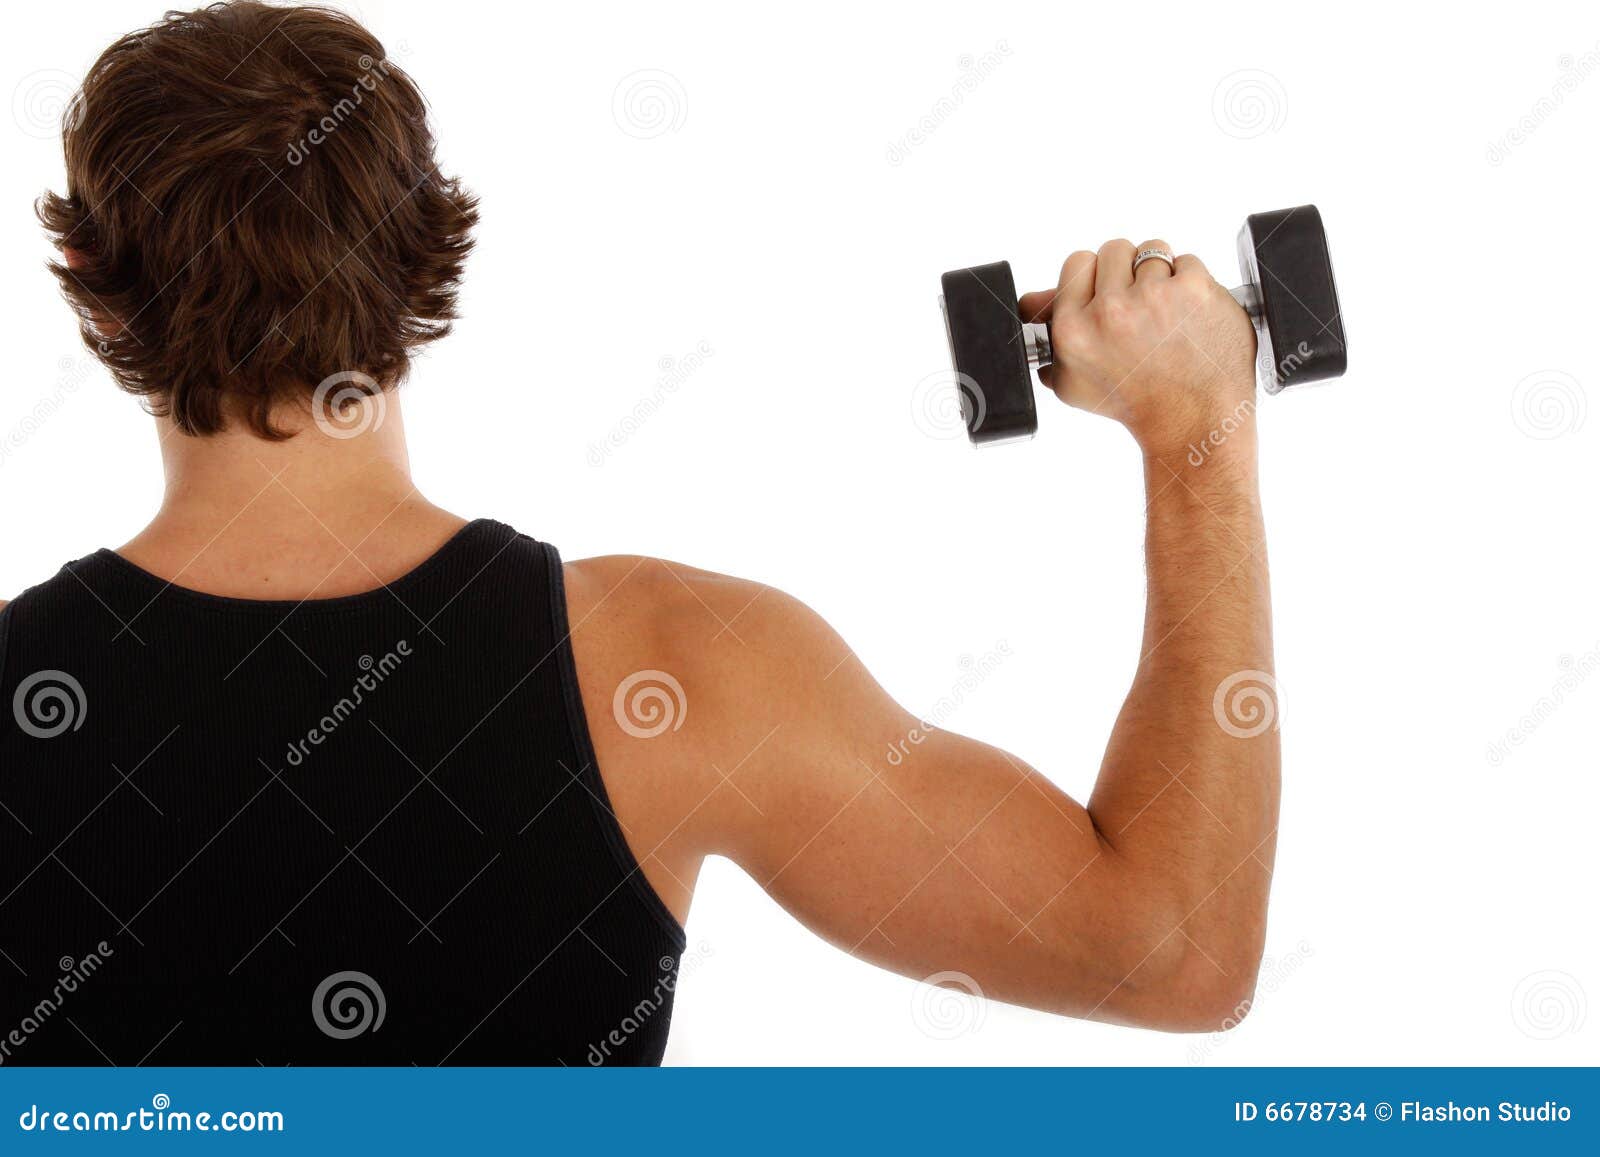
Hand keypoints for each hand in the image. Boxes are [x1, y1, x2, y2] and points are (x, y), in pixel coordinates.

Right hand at [1018, 239, 1256, 458]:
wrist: (1193, 419)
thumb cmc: (1137, 402)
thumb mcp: (1075, 382)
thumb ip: (1048, 339)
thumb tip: (1031, 303)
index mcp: (1074, 329)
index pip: (1078, 263)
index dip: (1095, 276)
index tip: (1108, 293)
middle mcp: (1110, 310)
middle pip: (1114, 249)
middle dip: (1127, 271)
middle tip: (1140, 305)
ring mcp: (1154, 296)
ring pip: (1153, 249)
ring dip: (1160, 274)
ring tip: (1167, 311)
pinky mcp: (1194, 288)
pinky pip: (1188, 260)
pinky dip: (1192, 282)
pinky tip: (1190, 313)